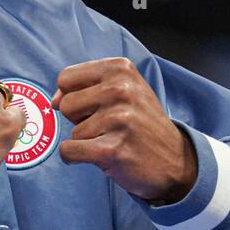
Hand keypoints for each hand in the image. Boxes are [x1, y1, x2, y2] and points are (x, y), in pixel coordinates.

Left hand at [54, 57, 197, 203]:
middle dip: (79, 119)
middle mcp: (121, 89)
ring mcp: (118, 119)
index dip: (73, 96)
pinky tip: (101, 156)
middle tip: (107, 126)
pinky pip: (69, 151)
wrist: (176, 160)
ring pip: (71, 131)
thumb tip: (53, 100)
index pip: (65, 78)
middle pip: (65, 104)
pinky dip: (75, 158)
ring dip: (87, 140)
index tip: (95, 106)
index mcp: (120, 69)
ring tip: (113, 139)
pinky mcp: (112, 149)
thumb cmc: (141, 123)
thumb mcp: (123, 91)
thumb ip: (85, 86)